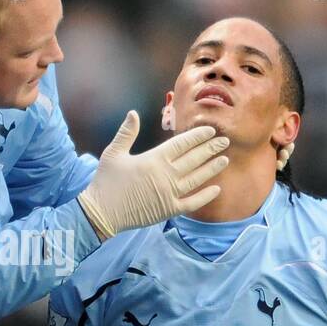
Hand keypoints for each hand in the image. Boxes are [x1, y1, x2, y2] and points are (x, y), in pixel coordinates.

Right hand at [77, 111, 228, 239]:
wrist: (102, 212)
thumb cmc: (106, 181)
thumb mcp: (113, 153)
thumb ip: (126, 132)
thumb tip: (133, 113)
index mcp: (154, 158)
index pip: (183, 143)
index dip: (198, 136)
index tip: (210, 131)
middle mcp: (166, 174)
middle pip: (195, 158)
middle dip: (211, 149)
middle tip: (224, 142)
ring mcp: (169, 193)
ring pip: (197, 178)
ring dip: (212, 168)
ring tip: (224, 160)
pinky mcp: (169, 210)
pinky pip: (192, 202)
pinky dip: (205, 196)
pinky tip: (216, 189)